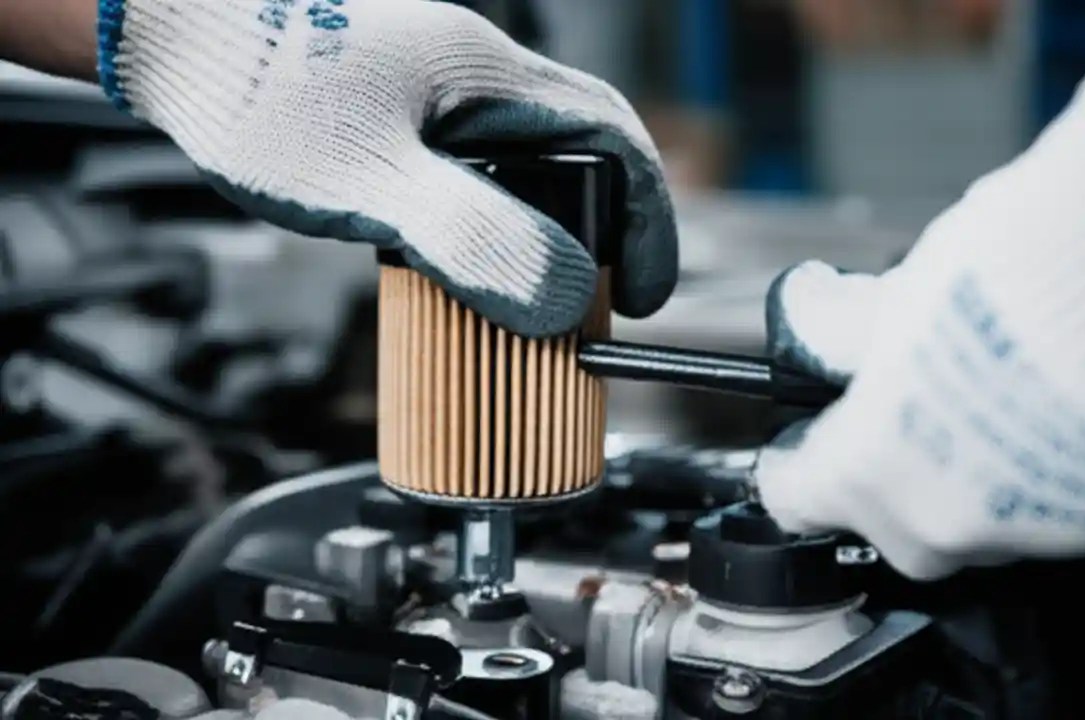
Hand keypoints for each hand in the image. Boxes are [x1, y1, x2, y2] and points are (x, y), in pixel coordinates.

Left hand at [96, 0, 676, 336]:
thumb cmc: (253, 94)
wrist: (164, 44)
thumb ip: (468, 235)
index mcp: (490, 73)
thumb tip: (564, 297)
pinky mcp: (404, 118)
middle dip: (606, 236)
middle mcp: (477, 76)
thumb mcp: (366, 179)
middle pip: (586, 156)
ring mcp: (440, 94)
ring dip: (550, 235)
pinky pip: (480, 175)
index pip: (618, 139)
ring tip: (539, 303)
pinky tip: (463, 265)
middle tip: (596, 310)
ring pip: (533, 169)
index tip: (647, 299)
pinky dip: (495, 227)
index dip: (649, 224)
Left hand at [754, 68, 1084, 579]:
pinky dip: (1054, 479)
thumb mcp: (901, 290)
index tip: (803, 449)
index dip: (796, 466)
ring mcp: (1035, 529)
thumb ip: (846, 330)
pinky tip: (1061, 415)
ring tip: (998, 399)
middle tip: (908, 417)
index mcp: (869, 464)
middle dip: (890, 481)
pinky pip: (1065, 518)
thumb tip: (813, 320)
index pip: (799, 497)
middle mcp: (947, 516)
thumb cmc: (1020, 262)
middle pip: (894, 527)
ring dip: (976, 480)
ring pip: (984, 528)